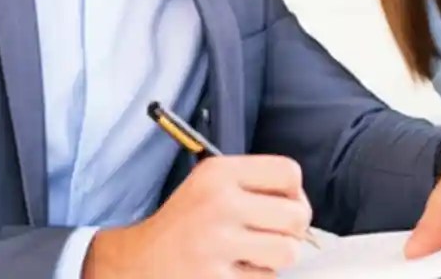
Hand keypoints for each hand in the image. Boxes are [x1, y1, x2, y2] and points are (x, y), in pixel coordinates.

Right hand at [83, 155, 312, 278]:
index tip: (283, 205)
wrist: (139, 262)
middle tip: (274, 235)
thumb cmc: (186, 223)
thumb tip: (301, 207)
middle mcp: (219, 203)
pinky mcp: (216, 278)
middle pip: (297, 215)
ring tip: (254, 255)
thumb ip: (253, 185)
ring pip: (287, 252)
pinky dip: (257, 278)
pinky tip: (234, 271)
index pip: (288, 172)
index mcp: (219, 173)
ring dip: (276, 258)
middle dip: (293, 230)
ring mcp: (217, 243)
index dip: (295, 192)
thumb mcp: (210, 184)